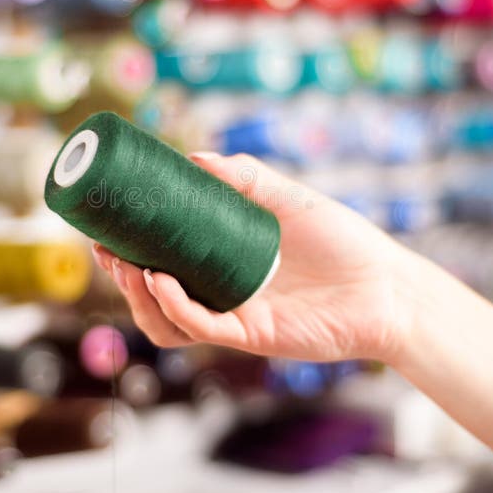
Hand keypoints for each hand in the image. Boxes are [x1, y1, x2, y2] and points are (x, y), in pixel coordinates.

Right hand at [93, 152, 413, 364]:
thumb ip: (246, 178)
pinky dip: (175, 306)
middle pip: (154, 300)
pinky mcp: (254, 335)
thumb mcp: (287, 199)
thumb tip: (195, 157)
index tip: (104, 230)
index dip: (127, 255)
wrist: (388, 284)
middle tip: (105, 247)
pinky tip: (159, 280)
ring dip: (140, 297)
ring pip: (168, 322)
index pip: (161, 269)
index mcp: (223, 269)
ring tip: (127, 265)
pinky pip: (202, 327)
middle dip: (122, 277)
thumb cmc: (342, 243)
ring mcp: (236, 319)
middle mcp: (223, 297)